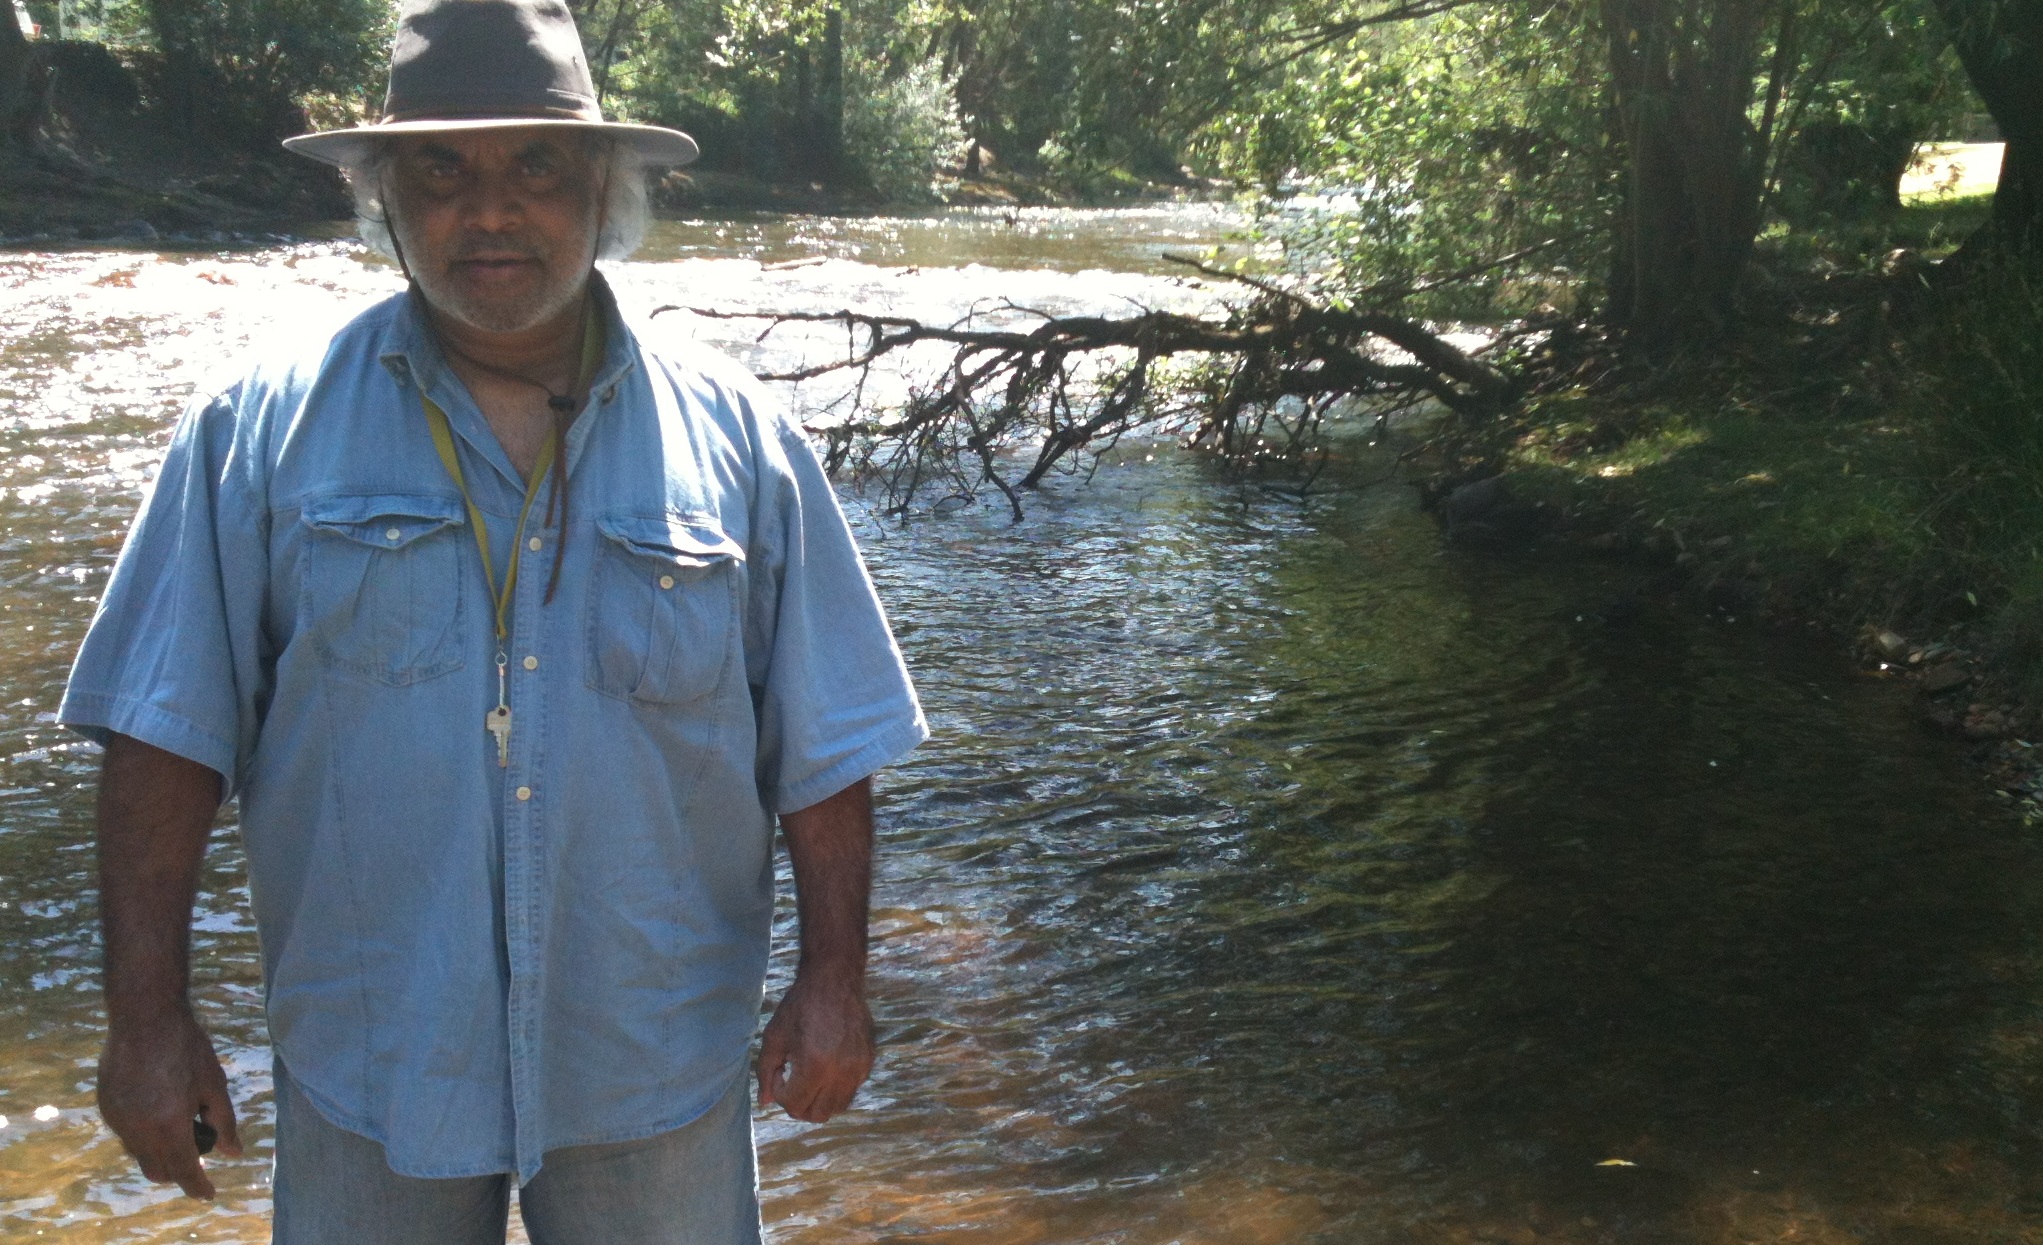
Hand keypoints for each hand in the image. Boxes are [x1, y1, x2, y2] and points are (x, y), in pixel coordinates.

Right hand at [97, 1006, 242, 1198]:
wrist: (144, 1017)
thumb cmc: (186, 1047)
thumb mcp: (213, 1083)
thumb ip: (224, 1122)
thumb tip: (233, 1153)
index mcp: (169, 1125)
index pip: (184, 1171)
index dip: (198, 1187)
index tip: (210, 1194)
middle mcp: (139, 1129)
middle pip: (158, 1169)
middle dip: (179, 1169)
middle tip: (199, 1147)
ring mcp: (117, 1120)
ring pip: (140, 1153)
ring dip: (160, 1150)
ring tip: (179, 1117)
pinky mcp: (106, 1107)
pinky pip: (126, 1134)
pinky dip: (144, 1132)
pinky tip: (158, 1105)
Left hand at [756, 973, 874, 1122]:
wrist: (834, 980)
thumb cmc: (799, 1006)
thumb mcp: (774, 1037)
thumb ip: (766, 1073)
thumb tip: (765, 1102)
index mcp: (815, 1065)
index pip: (794, 1104)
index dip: (781, 1092)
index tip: (781, 1071)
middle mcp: (841, 1071)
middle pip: (816, 1114)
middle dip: (799, 1103)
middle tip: (792, 1080)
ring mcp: (858, 1068)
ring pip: (836, 1107)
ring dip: (818, 1099)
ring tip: (808, 1075)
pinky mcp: (868, 1063)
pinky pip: (850, 1091)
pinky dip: (835, 1088)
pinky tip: (825, 1065)